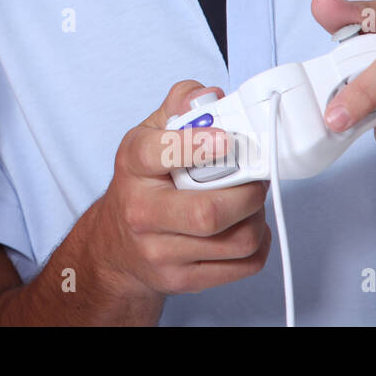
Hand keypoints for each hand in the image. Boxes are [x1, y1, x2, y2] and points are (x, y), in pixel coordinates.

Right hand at [93, 80, 271, 305]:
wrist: (116, 245)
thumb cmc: (142, 184)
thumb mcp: (148, 135)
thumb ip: (180, 106)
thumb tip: (210, 94)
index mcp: (133, 165)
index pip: (158, 153)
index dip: (197, 146)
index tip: (227, 139)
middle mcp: (141, 211)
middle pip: (209, 212)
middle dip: (248, 192)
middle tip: (257, 176)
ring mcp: (160, 251)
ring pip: (236, 241)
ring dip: (257, 217)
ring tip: (249, 200)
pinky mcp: (182, 280)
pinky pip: (244, 265)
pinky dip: (258, 243)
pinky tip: (245, 225)